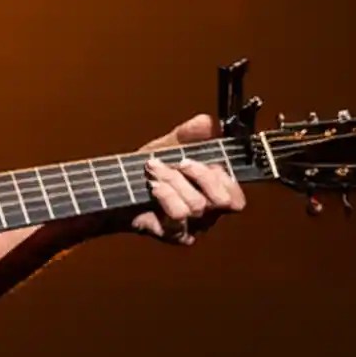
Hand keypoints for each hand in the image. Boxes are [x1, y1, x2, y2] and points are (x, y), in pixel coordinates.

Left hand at [117, 114, 246, 244]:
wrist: (118, 187)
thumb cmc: (151, 169)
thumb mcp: (170, 146)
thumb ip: (189, 134)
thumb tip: (208, 122)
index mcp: (214, 195)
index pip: (236, 198)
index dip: (224, 179)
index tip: (203, 160)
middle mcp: (207, 215)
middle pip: (221, 201)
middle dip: (201, 176)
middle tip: (180, 162)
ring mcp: (191, 227)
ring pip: (196, 206)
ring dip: (174, 181)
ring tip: (154, 169)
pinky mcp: (173, 234)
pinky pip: (177, 218)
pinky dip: (166, 196)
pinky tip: (153, 185)